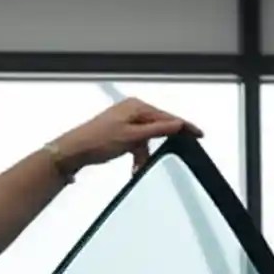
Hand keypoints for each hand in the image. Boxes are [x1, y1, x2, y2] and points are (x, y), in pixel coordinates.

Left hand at [52, 98, 202, 174]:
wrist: (73, 150)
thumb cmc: (99, 141)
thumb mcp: (133, 137)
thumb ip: (157, 130)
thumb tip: (178, 124)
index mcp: (136, 107)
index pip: (167, 116)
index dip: (184, 127)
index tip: (199, 135)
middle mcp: (132, 109)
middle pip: (157, 126)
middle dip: (160, 145)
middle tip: (174, 154)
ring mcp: (124, 120)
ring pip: (146, 137)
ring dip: (144, 154)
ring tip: (138, 167)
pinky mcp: (118, 131)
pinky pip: (135, 142)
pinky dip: (137, 154)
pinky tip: (134, 166)